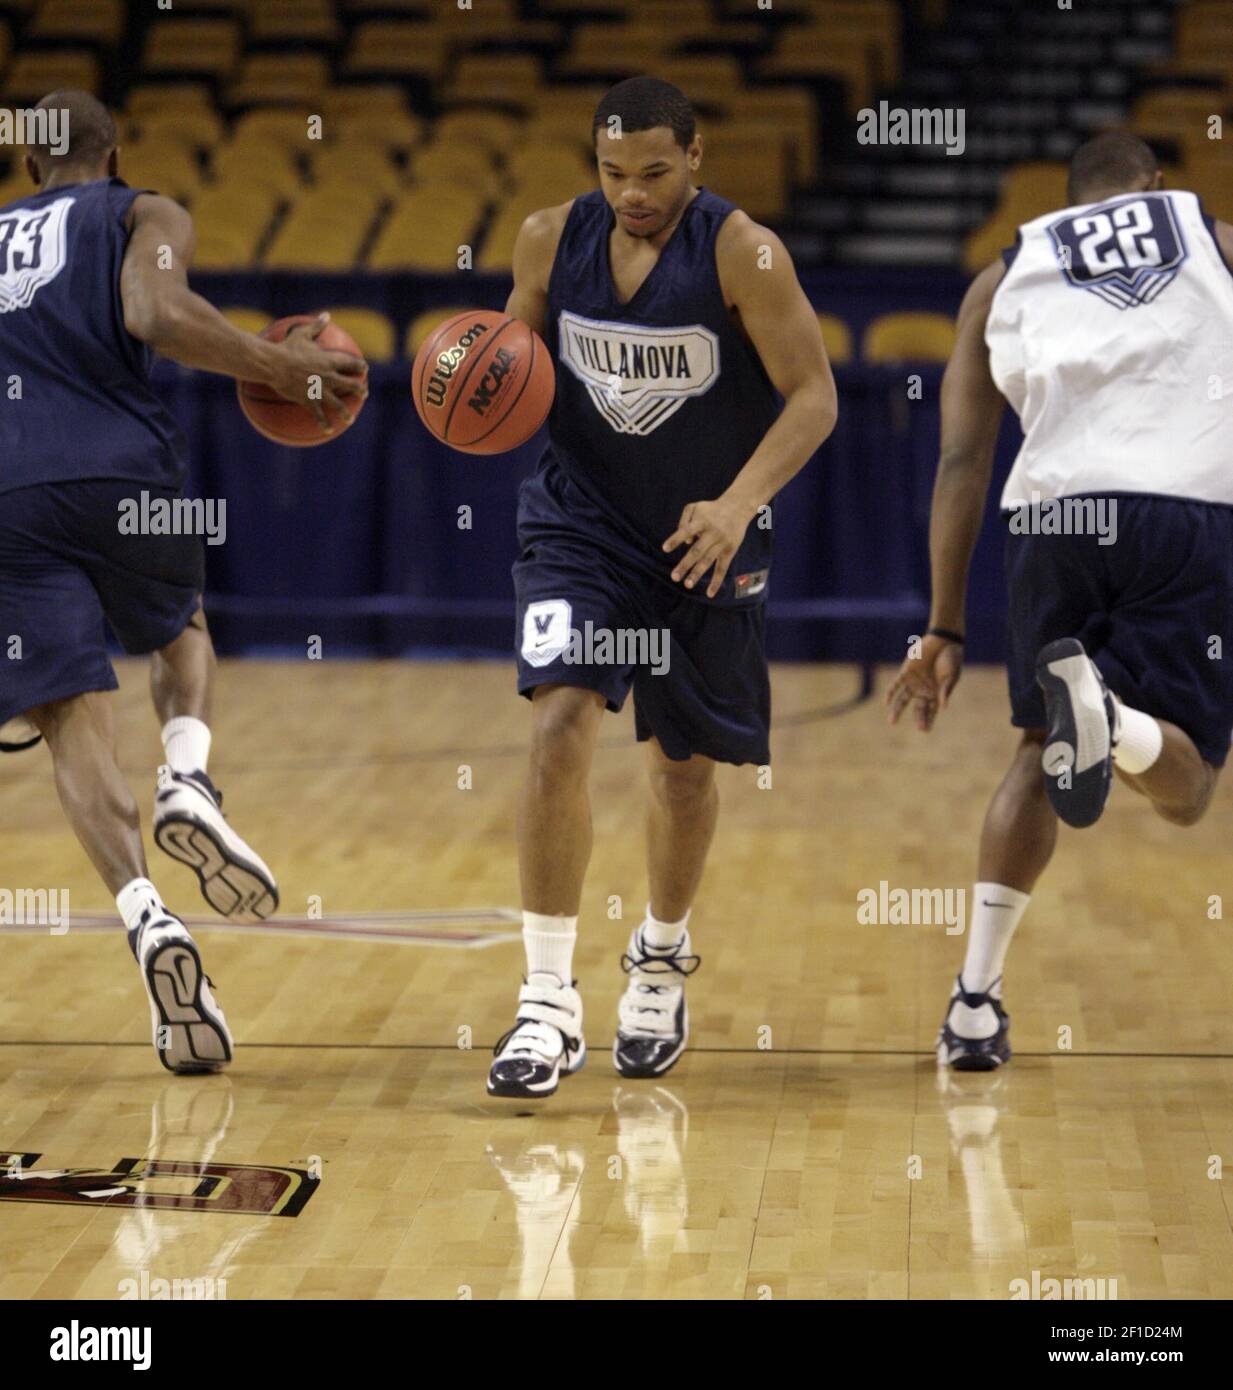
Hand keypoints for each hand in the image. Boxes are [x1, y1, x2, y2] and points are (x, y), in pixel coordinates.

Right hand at [268, 312, 368, 433]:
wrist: (273, 364)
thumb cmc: (286, 347)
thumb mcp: (302, 333)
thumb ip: (316, 326)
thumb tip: (326, 315)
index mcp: (329, 360)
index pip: (351, 363)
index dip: (359, 366)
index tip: (365, 369)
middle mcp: (329, 376)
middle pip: (351, 385)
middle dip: (359, 389)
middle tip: (364, 393)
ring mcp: (320, 390)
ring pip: (338, 404)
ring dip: (345, 412)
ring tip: (350, 419)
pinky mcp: (309, 400)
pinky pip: (319, 415)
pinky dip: (324, 423)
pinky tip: (329, 430)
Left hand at [662, 494, 755, 598]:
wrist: (738, 507)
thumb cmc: (711, 510)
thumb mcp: (695, 507)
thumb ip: (684, 521)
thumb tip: (685, 542)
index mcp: (702, 521)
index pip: (686, 530)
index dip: (675, 539)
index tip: (664, 549)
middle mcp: (712, 533)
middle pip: (697, 550)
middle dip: (685, 565)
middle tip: (674, 577)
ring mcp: (722, 543)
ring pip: (708, 561)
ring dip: (697, 573)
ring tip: (687, 585)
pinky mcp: (730, 551)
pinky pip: (722, 568)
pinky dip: (716, 582)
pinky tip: (710, 594)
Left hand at [885, 633, 964, 731]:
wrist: (943, 640)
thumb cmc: (951, 659)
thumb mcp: (951, 676)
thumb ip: (945, 691)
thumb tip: (943, 707)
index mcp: (936, 694)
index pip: (931, 711)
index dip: (928, 720)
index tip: (925, 730)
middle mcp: (923, 691)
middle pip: (918, 708)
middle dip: (919, 718)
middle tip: (919, 727)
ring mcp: (913, 682)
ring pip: (903, 700)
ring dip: (897, 710)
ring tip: (892, 722)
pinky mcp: (906, 672)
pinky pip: (896, 685)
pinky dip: (891, 692)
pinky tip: (886, 702)